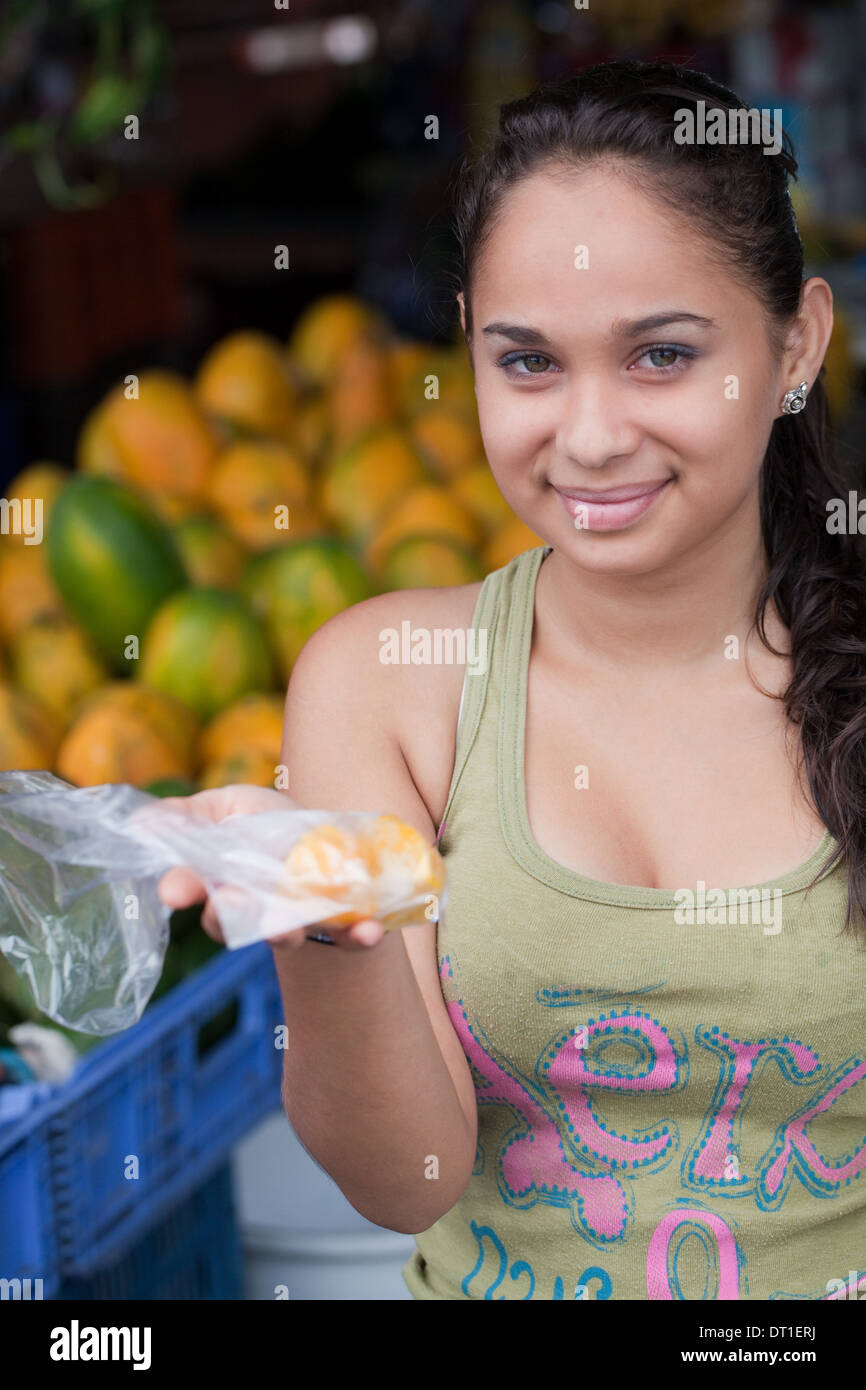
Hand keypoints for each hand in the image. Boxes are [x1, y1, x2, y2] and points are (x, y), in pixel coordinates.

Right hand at [154, 783, 385, 951]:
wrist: (334, 846)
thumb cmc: (270, 826)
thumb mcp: (228, 807)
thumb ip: (188, 815)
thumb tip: (140, 821)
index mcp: (221, 879)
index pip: (195, 888)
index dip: (183, 887)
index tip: (172, 889)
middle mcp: (257, 907)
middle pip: (235, 919)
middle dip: (231, 913)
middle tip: (230, 902)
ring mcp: (300, 918)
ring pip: (287, 934)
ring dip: (286, 931)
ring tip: (290, 926)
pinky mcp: (345, 926)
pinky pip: (351, 937)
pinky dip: (360, 935)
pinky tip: (371, 929)